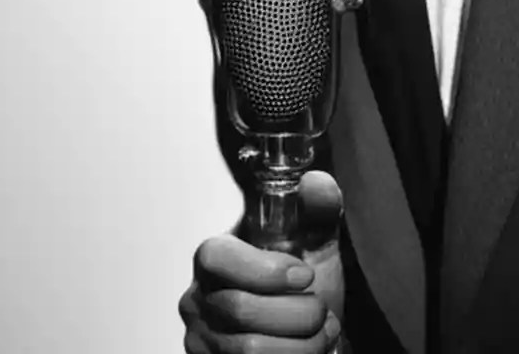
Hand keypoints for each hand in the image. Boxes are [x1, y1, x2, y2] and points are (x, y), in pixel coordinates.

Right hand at [181, 170, 343, 352]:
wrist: (309, 334)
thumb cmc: (304, 289)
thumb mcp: (314, 245)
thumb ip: (317, 211)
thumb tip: (316, 182)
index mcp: (216, 258)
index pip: (215, 256)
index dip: (263, 269)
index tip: (305, 276)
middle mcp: (198, 298)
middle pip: (239, 309)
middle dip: (299, 312)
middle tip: (321, 309)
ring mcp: (201, 340)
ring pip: (248, 349)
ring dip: (302, 343)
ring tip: (319, 330)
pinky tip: (307, 349)